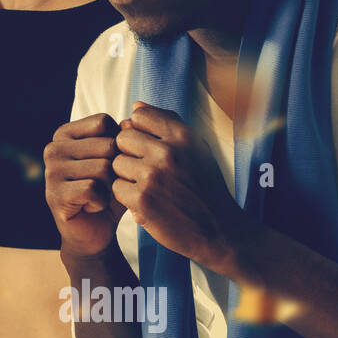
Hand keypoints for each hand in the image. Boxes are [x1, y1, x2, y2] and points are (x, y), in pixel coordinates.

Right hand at [45, 113, 127, 258]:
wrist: (95, 231)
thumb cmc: (109, 190)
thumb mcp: (120, 160)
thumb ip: (124, 138)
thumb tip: (130, 122)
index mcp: (65, 133)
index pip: (103, 122)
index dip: (118, 145)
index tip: (108, 163)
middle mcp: (53, 148)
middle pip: (106, 146)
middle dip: (116, 169)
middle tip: (104, 185)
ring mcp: (51, 171)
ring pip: (102, 168)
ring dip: (111, 187)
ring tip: (99, 195)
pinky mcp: (55, 194)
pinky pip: (93, 189)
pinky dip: (102, 202)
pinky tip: (92, 207)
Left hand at [111, 101, 251, 276]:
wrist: (220, 230)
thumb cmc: (205, 187)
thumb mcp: (196, 149)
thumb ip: (167, 124)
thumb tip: (135, 106)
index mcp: (183, 136)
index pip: (139, 116)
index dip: (139, 132)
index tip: (149, 148)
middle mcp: (168, 152)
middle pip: (122, 138)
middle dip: (130, 154)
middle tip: (147, 171)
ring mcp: (153, 176)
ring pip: (116, 164)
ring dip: (127, 176)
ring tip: (148, 187)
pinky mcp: (142, 200)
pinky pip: (116, 187)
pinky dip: (127, 197)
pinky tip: (145, 202)